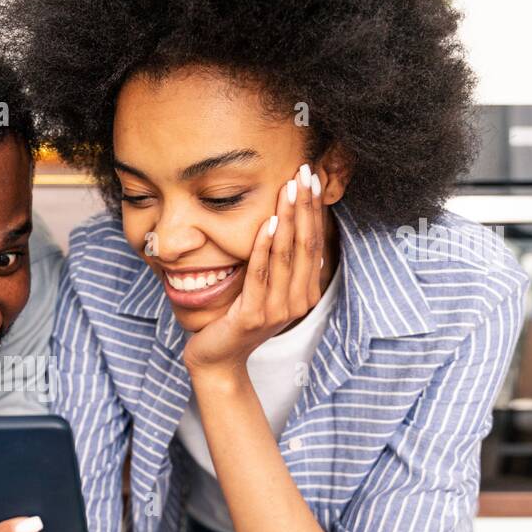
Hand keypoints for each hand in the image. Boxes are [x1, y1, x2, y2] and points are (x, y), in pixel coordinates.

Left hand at [182, 163, 326, 377]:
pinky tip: (267, 223)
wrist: (218, 359)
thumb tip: (291, 228)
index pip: (314, 242)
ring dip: (288, 218)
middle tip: (304, 172)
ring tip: (288, 189)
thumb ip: (279, 265)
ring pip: (286, 255)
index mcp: (305, 293)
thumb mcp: (265, 289)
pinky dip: (263, 247)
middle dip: (305, 206)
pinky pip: (260, 274)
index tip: (311, 178)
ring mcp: (278, 310)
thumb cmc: (237, 319)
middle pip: (305, 244)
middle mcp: (297, 302)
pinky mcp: (254, 315)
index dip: (314, 209)